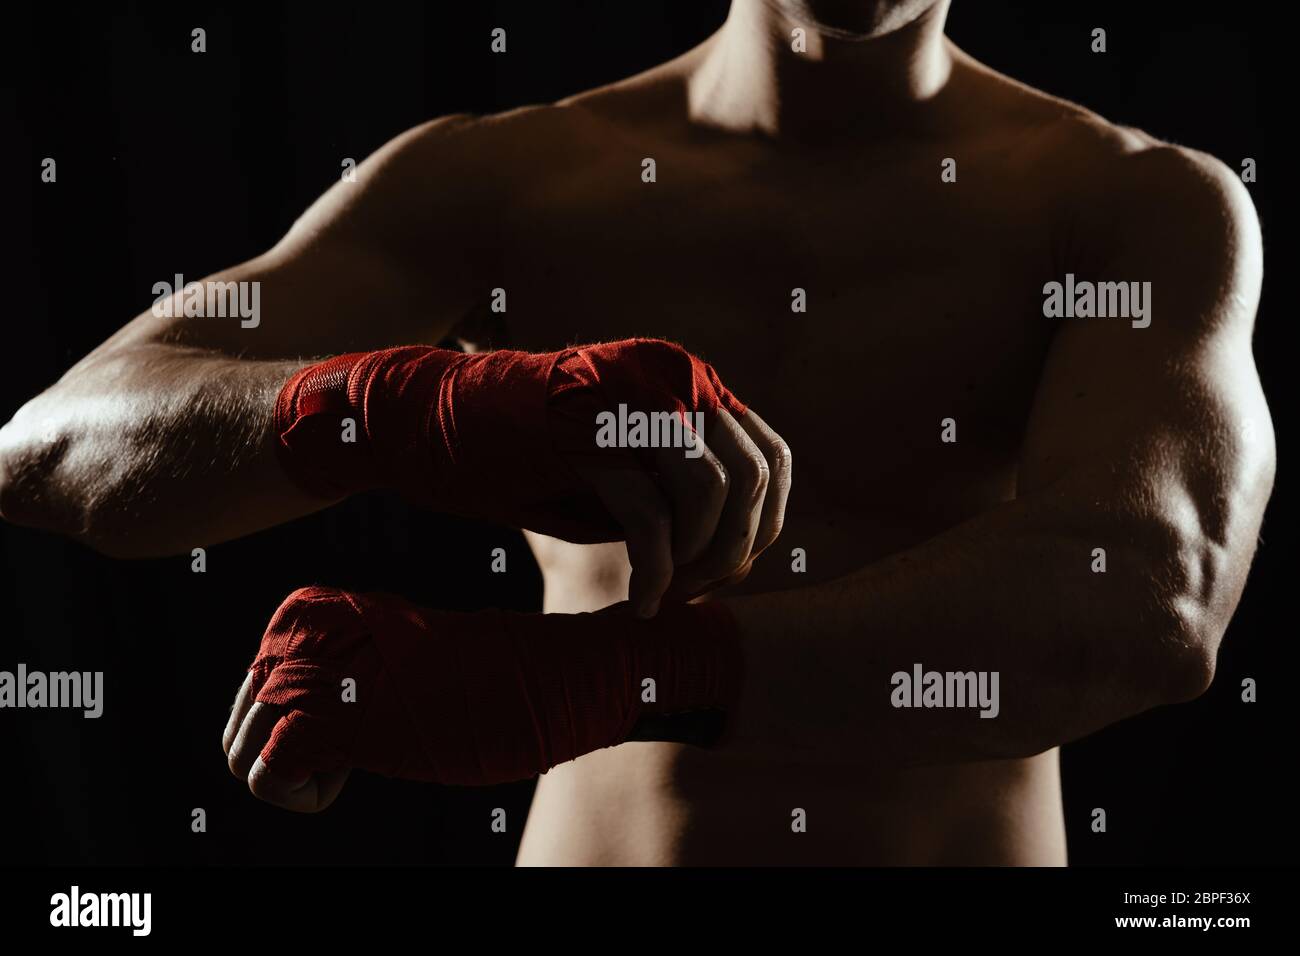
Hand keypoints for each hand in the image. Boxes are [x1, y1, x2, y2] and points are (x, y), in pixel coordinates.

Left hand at [221, 586, 742, 811]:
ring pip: (250, 730)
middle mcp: (332, 630)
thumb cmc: (509, 677)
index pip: (264, 660)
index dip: (275, 705)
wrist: (569, 673)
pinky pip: (272, 766)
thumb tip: (316, 706)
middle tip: (324, 761)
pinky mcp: (357, 723)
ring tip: (338, 769)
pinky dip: (295, 791)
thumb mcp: (427, 663)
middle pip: (249, 696)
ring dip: (281, 767)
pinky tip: (343, 783)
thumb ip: (369, 666)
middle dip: (266, 743)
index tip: (324, 725)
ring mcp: (342, 673)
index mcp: (346, 606)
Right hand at [275, 339, 791, 616]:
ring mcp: (627, 396)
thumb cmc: (526, 458)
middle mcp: (668, 374)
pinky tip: (642, 604)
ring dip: (700, 561)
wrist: (426, 425)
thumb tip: (742, 549)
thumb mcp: (620, 469)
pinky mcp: (584, 433)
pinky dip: (656, 574)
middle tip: (699, 592)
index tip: (727, 570)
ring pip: (712, 492)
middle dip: (736, 549)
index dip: (764, 525)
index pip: (771, 455)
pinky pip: (650, 518)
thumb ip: (682, 491)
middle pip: (751, 475)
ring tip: (669, 596)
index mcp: (684, 377)